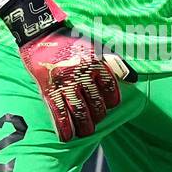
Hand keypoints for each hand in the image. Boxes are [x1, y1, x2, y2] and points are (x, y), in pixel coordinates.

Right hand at [0, 0, 135, 141]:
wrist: (40, 34)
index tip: (110, 105)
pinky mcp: (48, 90)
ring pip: (79, 111)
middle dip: (98, 115)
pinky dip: (64, 127)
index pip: (110, 88)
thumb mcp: (96, 46)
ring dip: (84, 126)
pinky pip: (58, 113)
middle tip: (97, 120)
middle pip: (95, 103)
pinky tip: (67, 137)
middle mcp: (80, 74)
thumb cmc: (71, 42)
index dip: (112, 100)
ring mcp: (64, 83)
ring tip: (86, 131)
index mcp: (94, 62)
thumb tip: (132, 79)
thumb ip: (115, 62)